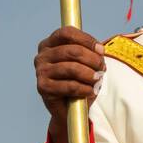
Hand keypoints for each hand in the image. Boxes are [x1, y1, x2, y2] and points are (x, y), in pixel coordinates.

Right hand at [35, 27, 104, 142]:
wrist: (69, 110)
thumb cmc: (78, 82)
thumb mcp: (86, 64)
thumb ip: (90, 53)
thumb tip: (99, 50)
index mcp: (50, 44)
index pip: (67, 33)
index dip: (86, 39)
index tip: (101, 50)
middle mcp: (42, 55)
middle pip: (72, 50)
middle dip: (92, 60)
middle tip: (102, 69)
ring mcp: (40, 71)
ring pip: (71, 68)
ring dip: (90, 75)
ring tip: (97, 80)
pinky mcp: (43, 87)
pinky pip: (69, 85)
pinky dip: (84, 88)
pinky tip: (90, 91)